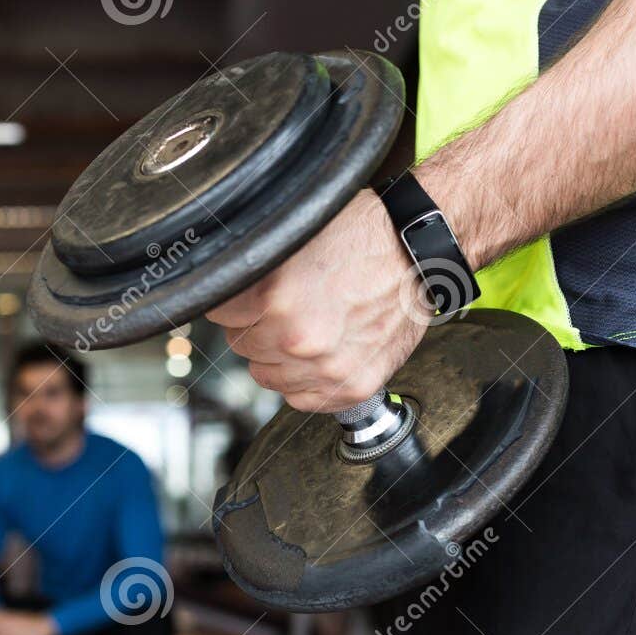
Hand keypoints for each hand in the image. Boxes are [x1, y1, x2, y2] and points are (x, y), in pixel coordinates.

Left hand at [205, 190, 428, 412]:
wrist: (418, 252)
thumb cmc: (362, 236)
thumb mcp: (295, 236)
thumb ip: (254, 265)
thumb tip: (219, 278)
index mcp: (276, 298)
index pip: (217, 312)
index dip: (233, 298)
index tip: (247, 294)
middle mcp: (299, 340)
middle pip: (240, 344)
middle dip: (257, 325)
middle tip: (287, 304)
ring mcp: (326, 370)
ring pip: (266, 375)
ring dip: (278, 355)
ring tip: (307, 326)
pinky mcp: (350, 388)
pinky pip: (300, 399)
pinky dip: (305, 380)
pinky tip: (320, 351)